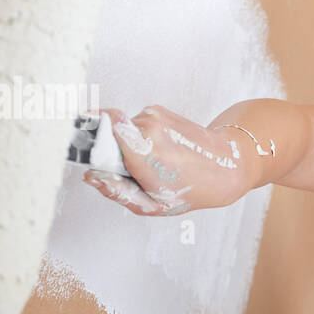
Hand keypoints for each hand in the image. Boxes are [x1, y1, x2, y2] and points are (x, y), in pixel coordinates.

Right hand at [84, 105, 254, 214]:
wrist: (226, 165)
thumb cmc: (190, 189)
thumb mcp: (151, 204)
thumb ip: (116, 192)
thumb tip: (90, 176)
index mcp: (143, 153)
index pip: (101, 126)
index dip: (88, 138)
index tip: (86, 150)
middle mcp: (147, 128)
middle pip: (106, 133)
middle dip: (110, 150)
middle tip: (130, 169)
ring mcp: (152, 115)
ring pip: (120, 128)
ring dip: (127, 144)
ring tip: (150, 162)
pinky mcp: (157, 109)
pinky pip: (134, 123)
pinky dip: (140, 137)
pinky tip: (158, 150)